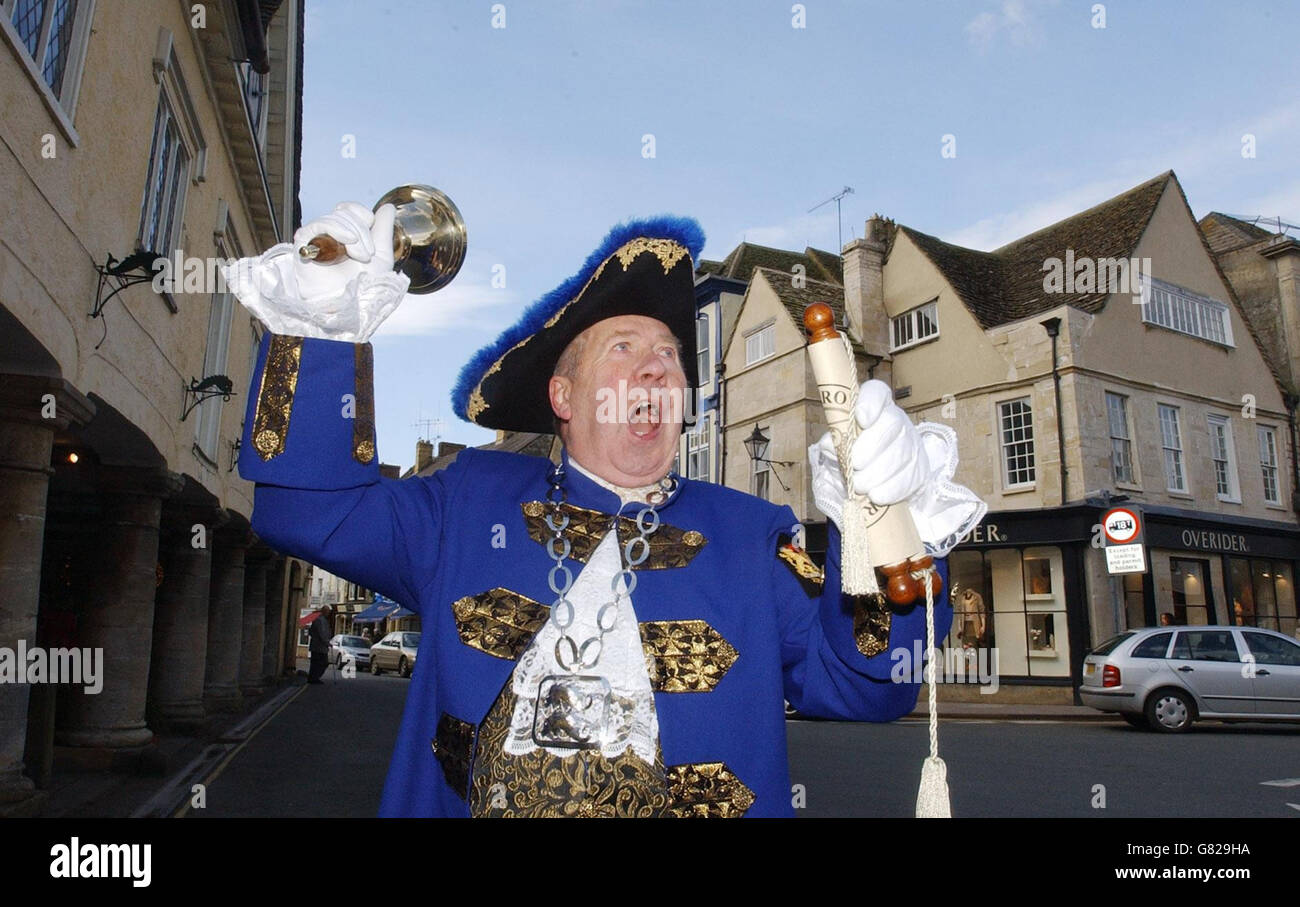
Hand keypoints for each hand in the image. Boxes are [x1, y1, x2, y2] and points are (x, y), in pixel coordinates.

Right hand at [220, 201, 408, 341]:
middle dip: (363, 231)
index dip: (365, 217)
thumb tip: (387, 207)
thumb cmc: (364, 291)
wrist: (349, 311)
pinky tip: (347, 245)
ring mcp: (316, 241)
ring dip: (354, 235)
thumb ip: (384, 230)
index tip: (373, 242)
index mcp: (346, 237)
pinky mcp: (303, 247)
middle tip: (367, 256)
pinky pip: (317, 225)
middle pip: (345, 211)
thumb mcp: (382, 257)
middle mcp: (329, 237)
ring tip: (360, 258)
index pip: (351, 210)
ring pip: (334, 217)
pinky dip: (336, 229)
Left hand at [809, 379, 928, 525]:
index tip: (861, 418)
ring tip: (860, 486)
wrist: (880, 477)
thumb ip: (835, 441)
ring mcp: (912, 443)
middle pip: (891, 425)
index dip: (870, 402)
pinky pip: (910, 477)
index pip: (876, 393)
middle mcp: (897, 420)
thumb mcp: (842, 444)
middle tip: (855, 464)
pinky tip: (877, 495)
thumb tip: (830, 445)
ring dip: (878, 472)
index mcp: (875, 407)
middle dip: (872, 446)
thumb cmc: (856, 453)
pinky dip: (891, 488)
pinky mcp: (920, 468)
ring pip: (901, 453)